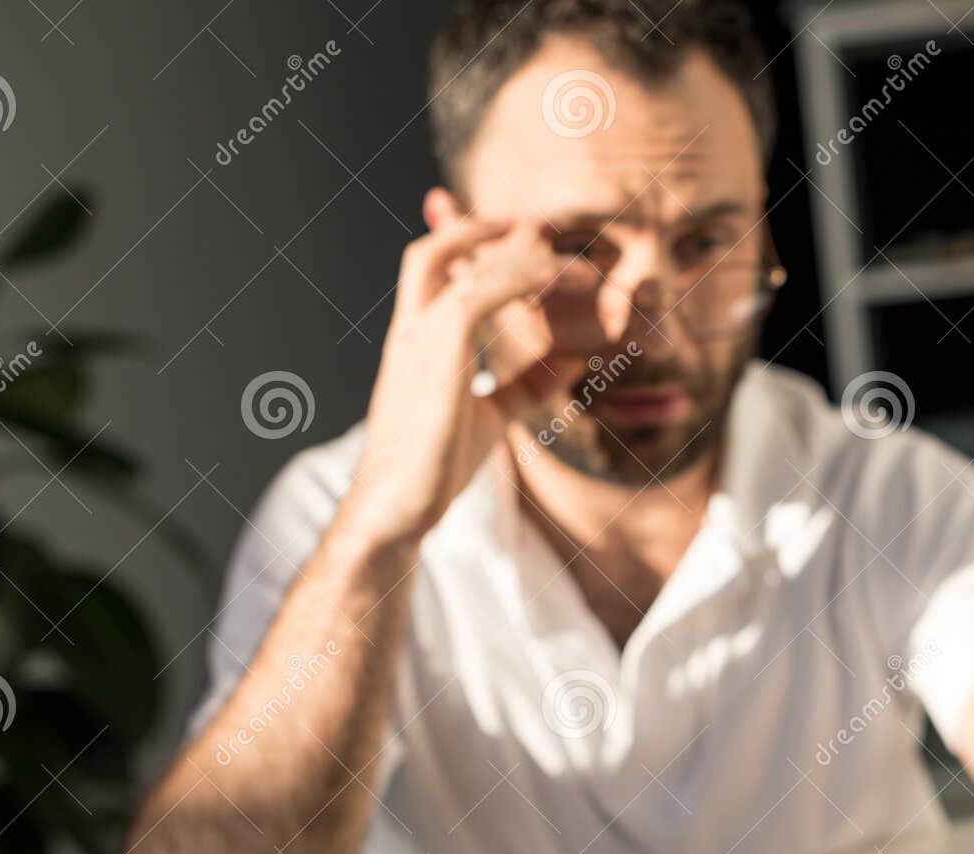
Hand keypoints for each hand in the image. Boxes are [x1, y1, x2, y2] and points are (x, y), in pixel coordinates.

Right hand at [346, 211, 598, 540]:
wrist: (397, 507)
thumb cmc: (436, 466)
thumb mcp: (494, 414)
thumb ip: (529, 382)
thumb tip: (577, 358)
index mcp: (416, 341)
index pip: (431, 271)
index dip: (465, 240)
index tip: (512, 229)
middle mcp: (412, 332)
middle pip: (431, 253)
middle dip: (477, 228)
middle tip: (534, 225)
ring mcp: (418, 341)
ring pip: (462, 268)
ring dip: (518, 256)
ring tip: (570, 263)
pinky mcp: (436, 356)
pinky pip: (477, 296)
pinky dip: (518, 281)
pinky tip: (554, 284)